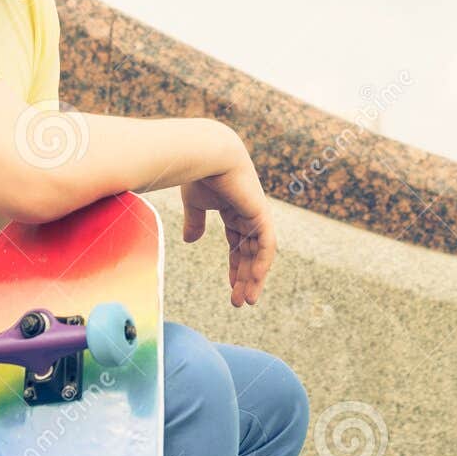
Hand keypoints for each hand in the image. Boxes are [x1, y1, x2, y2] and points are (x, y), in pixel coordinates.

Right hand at [179, 146, 276, 306]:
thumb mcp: (195, 203)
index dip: (235, 265)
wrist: (207, 154)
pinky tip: (253, 281)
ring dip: (253, 277)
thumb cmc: (198, 173)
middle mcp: (248, 213)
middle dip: (244, 277)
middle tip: (240, 301)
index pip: (237, 243)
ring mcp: (257, 214)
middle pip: (250, 252)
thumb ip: (195, 222)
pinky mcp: (261, 214)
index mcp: (233, 210)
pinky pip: (266, 246)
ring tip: (246, 300)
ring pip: (260, 253)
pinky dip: (261, 264)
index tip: (230, 286)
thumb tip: (190, 241)